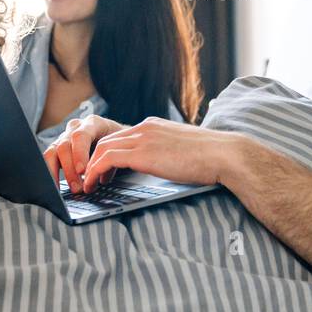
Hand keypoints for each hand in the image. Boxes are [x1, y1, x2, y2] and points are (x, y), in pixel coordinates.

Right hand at [43, 114, 125, 192]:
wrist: (118, 139)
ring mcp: (65, 137)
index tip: (82, 171)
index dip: (79, 154)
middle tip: (78, 188)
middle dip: (70, 169)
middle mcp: (75, 128)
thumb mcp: (120, 146)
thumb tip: (102, 177)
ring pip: (53, 153)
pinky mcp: (58, 148)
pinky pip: (49, 159)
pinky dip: (52, 174)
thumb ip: (111, 156)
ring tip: (68, 189)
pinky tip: (56, 187)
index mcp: (93, 123)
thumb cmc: (120, 142)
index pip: (80, 136)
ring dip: (58, 173)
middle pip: (65, 146)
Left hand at [81, 118, 244, 190]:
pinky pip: (107, 159)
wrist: (223, 155)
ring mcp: (143, 138)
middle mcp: (145, 128)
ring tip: (88, 185)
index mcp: (153, 125)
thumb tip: (162, 164)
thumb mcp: (181, 148)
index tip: (103, 171)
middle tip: (90, 179)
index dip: (107, 154)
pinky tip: (94, 184)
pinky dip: (95, 172)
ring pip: (102, 148)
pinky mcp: (143, 153)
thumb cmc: (210, 157)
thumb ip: (166, 150)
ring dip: (90, 168)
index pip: (120, 136)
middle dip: (94, 160)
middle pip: (106, 140)